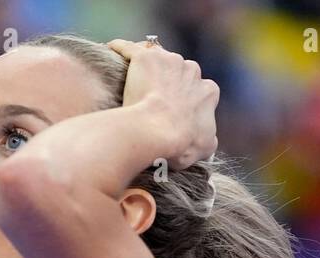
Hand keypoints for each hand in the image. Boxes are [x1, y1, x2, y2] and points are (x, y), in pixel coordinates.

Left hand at [108, 38, 218, 169]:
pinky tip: (111, 51)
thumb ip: (208, 140)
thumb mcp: (204, 148)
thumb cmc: (179, 143)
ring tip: (129, 80)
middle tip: (149, 99)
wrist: (157, 130)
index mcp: (207, 91)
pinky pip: (129, 48)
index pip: (196, 90)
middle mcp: (192, 70)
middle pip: (178, 72)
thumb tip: (207, 141)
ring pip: (157, 58)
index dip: (183, 100)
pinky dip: (120, 48)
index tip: (170, 111)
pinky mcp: (145, 58)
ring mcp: (169, 60)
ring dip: (147, 68)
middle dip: (166, 82)